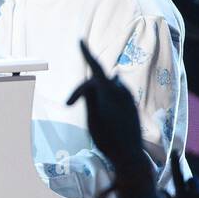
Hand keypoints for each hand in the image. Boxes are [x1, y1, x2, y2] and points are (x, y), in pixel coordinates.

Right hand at [67, 41, 152, 197]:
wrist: (130, 156)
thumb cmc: (108, 140)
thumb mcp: (92, 119)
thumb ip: (91, 98)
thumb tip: (91, 84)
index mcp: (110, 93)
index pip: (95, 69)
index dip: (87, 54)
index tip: (80, 41)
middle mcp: (122, 92)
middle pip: (97, 80)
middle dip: (81, 89)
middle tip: (68, 105)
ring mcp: (128, 99)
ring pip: (107, 85)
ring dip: (93, 90)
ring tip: (81, 98)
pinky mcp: (131, 106)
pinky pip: (116, 90)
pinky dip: (105, 91)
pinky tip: (109, 85)